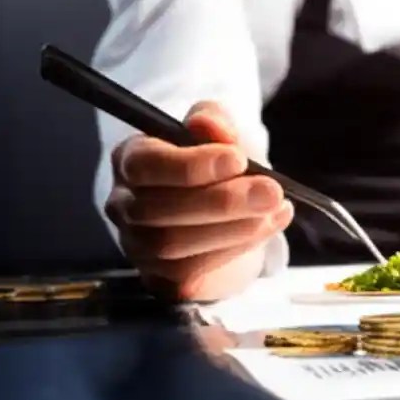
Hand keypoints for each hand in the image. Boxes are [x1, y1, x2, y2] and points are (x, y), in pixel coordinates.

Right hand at [105, 101, 292, 301]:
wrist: (230, 213)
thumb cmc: (219, 168)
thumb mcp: (222, 134)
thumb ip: (214, 121)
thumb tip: (205, 123)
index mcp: (131, 159)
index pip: (143, 164)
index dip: (190, 165)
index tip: (238, 159)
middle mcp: (124, 204)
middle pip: (156, 210)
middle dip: (222, 201)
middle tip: (270, 192)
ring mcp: (137, 245)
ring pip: (172, 244)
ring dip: (233, 228)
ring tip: (274, 210)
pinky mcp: (159, 278)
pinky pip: (188, 272)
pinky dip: (235, 249)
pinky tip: (267, 227)